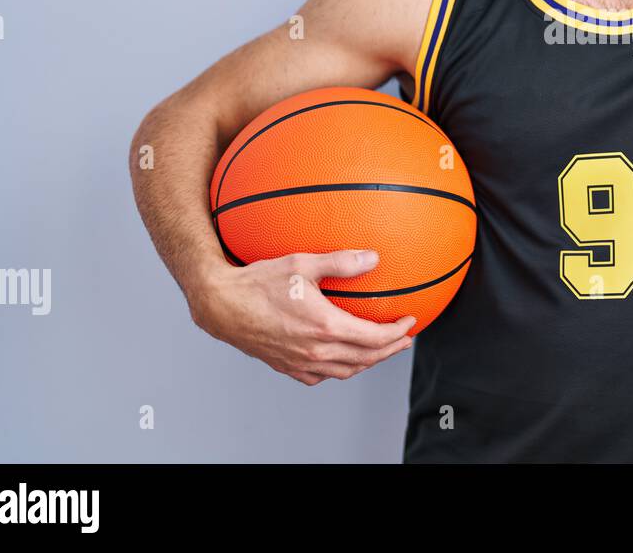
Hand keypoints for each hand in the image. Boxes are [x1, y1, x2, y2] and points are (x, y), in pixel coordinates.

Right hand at [189, 249, 415, 385]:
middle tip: (405, 338)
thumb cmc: (259, 282)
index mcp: (324, 326)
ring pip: (346, 371)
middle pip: (366, 359)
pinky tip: (345, 357)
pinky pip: (323, 376)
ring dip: (369, 361)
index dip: (397, 332)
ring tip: (382, 349)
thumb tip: (374, 257)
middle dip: (391, 349)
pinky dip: (342, 369)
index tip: (411, 321)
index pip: (374, 338)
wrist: (221, 306)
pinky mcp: (287, 367)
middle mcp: (315, 350)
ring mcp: (300, 363)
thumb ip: (341, 261)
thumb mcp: (302, 263)